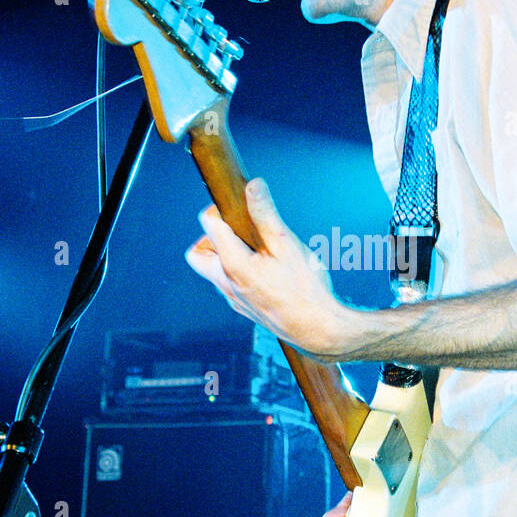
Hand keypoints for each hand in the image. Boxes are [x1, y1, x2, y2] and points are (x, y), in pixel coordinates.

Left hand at [185, 179, 352, 360]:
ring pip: (213, 272)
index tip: (239, 205)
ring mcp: (234, 299)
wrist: (319, 331)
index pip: (208, 226)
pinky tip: (265, 270)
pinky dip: (237, 272)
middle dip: (211, 236)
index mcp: (232, 264)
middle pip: (197, 254)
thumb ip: (266, 214)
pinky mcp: (245, 309)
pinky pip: (228, 286)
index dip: (219, 208)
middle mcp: (226, 283)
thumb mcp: (287, 244)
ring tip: (256, 249)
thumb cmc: (306, 289)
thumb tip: (253, 185)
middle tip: (239, 229)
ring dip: (225, 255)